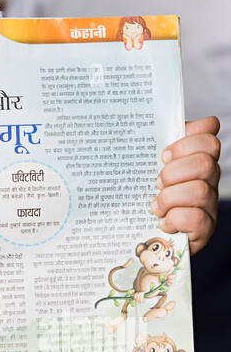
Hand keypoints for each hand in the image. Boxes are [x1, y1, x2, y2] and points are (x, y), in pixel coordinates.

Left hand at [152, 117, 220, 257]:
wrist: (141, 232)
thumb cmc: (146, 192)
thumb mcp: (148, 162)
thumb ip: (159, 139)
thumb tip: (180, 119)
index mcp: (197, 159)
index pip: (209, 139)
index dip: (186, 144)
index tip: (163, 155)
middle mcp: (209, 180)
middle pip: (205, 163)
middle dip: (173, 172)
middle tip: (157, 182)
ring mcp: (209, 205)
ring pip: (199, 191)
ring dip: (170, 198)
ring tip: (156, 206)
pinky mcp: (205, 229)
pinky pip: (197, 218)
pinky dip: (175, 219)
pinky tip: (164, 222)